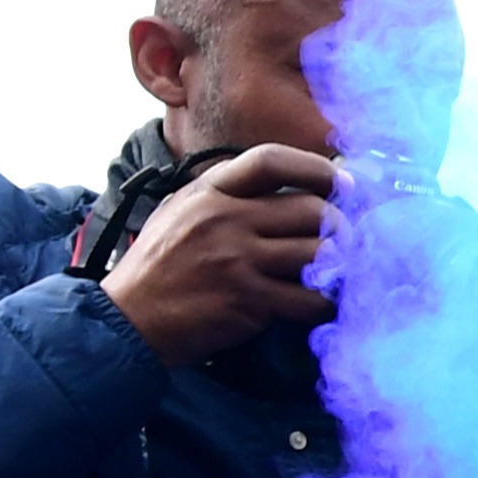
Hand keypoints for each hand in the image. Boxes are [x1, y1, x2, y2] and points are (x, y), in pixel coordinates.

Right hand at [99, 145, 338, 366]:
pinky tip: (322, 303)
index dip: (315, 167)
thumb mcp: (183, 211)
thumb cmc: (160, 265)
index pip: (270, 161)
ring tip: (338, 272)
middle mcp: (225, 218)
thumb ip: (228, 196)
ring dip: (338, 265)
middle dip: (339, 225)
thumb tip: (288, 189)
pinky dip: (324, 302)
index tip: (342, 180)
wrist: (129, 316)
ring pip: (318, 253)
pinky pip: (309, 298)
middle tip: (348, 240)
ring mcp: (238, 259)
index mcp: (210, 191)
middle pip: (310, 209)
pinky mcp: (248, 300)